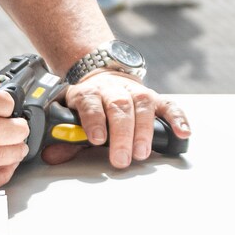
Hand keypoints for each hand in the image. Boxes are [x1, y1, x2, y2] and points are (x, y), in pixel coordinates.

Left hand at [40, 71, 188, 169]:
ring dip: (144, 130)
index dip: (94, 120)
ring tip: (142, 153)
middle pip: (119, 106)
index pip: (91, 103)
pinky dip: (177, 118)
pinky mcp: (156, 97)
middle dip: (122, 134)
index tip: (97, 139)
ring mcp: (136, 92)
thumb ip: (65, 138)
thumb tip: (52, 154)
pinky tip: (182, 133)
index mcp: (89, 94)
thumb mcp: (72, 118)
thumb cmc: (90, 105)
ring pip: (143, 104)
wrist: (103, 76)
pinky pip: (169, 105)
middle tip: (122, 158)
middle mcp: (114, 90)